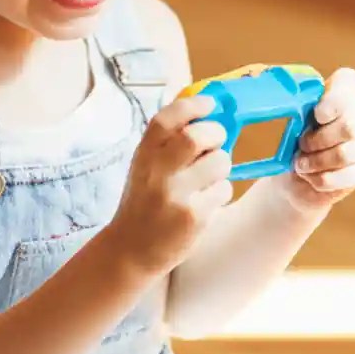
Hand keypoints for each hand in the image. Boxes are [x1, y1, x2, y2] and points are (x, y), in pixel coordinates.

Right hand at [107, 95, 232, 274]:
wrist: (130, 250)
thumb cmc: (144, 202)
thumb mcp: (145, 166)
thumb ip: (167, 143)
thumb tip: (206, 113)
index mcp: (144, 155)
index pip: (166, 119)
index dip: (192, 106)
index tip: (210, 103)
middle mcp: (157, 173)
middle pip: (196, 137)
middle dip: (216, 133)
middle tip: (217, 140)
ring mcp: (176, 195)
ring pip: (220, 162)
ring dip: (222, 166)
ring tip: (209, 178)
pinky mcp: (194, 217)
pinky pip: (224, 190)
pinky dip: (220, 192)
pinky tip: (205, 202)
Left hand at [269, 67, 354, 213]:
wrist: (296, 176)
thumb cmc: (295, 139)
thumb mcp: (293, 121)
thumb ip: (295, 108)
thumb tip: (285, 104)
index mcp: (340, 94)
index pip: (349, 80)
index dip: (334, 98)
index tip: (318, 114)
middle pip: (348, 126)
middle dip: (317, 140)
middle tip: (301, 145)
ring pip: (344, 154)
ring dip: (316, 162)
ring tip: (301, 164)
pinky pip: (343, 176)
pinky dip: (320, 179)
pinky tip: (310, 176)